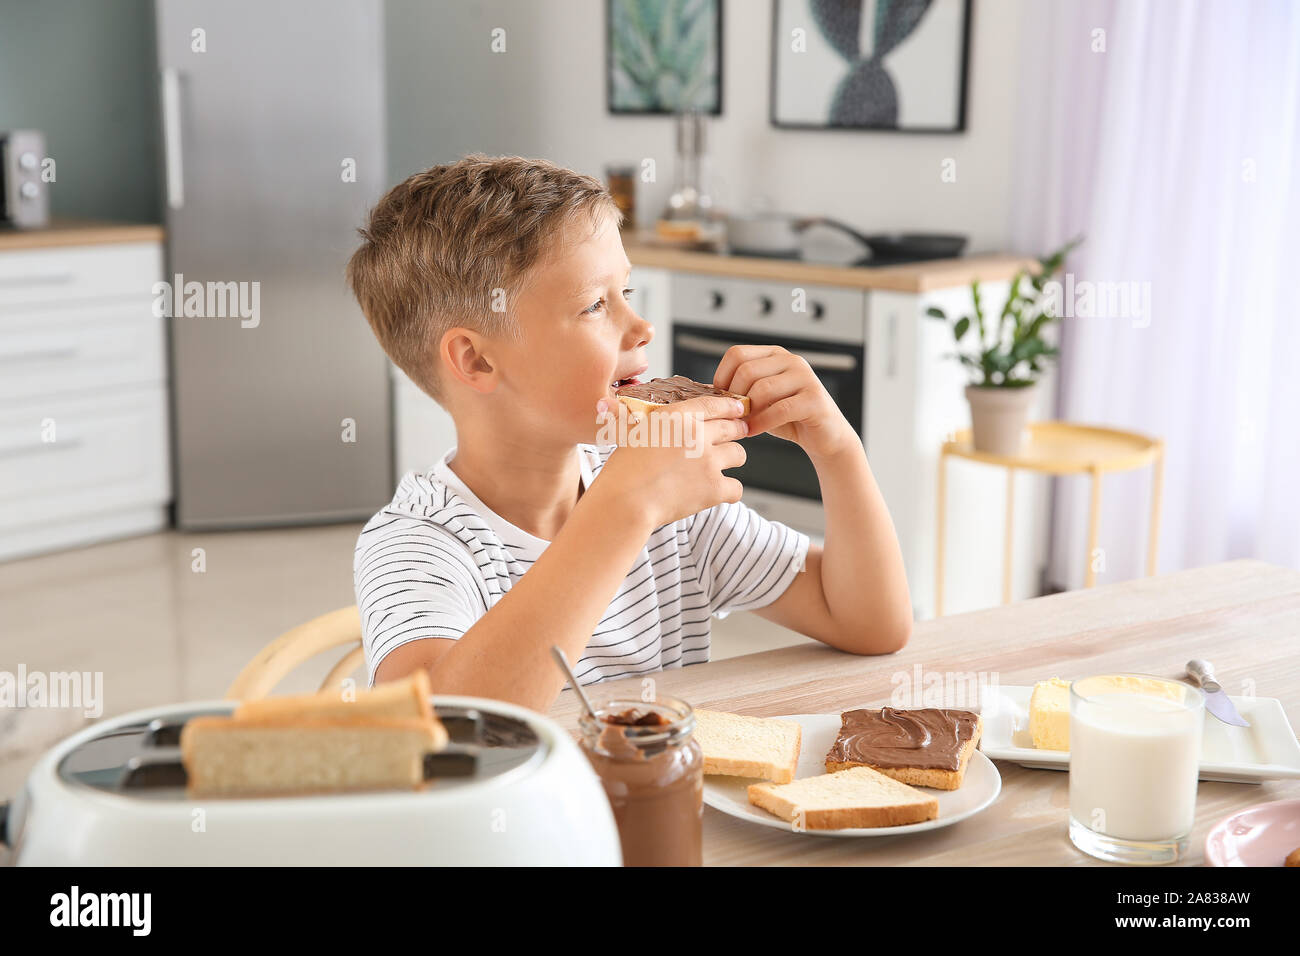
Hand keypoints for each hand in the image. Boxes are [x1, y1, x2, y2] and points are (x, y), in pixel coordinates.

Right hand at [591, 393, 748, 528]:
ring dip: (732, 459)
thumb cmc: (621, 470)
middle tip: (738, 434)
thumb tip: (603, 404)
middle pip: (733, 427)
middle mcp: (699, 435)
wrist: (626, 501)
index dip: (731, 407)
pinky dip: (729, 491)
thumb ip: (629, 418)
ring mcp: (710, 462)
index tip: (739, 409)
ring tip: (721, 466)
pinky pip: (737, 487)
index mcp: (678, 417)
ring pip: (739, 454)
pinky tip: (718, 493)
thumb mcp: (627, 434)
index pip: (715, 404)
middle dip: (737, 430)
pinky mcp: (715, 489)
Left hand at [713, 345, 857, 460]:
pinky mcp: (815, 398)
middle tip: (733, 416)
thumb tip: (707, 392)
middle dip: (734, 397)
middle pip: (747, 370)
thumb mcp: (760, 400)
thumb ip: (740, 391)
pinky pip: (779, 409)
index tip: (721, 399)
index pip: (737, 353)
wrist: (825, 437)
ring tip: (744, 425)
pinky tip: (754, 431)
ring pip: (762, 389)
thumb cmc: (789, 418)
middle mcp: (791, 360)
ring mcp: (805, 377)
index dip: (722, 376)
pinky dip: (761, 423)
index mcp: (775, 354)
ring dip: (748, 411)